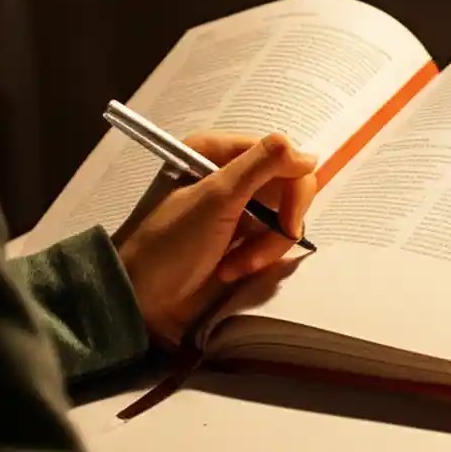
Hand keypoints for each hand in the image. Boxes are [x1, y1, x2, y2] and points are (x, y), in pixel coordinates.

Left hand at [114, 132, 317, 345]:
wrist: (140, 299)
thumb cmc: (171, 244)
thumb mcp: (216, 198)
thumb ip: (263, 165)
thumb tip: (310, 156)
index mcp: (219, 152)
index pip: (284, 158)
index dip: (293, 191)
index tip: (286, 225)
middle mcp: (231, 173)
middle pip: (289, 189)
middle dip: (277, 228)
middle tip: (257, 254)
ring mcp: (236, 206)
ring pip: (284, 218)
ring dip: (265, 248)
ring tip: (234, 266)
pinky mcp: (240, 236)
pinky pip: (272, 239)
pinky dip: (258, 258)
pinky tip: (232, 270)